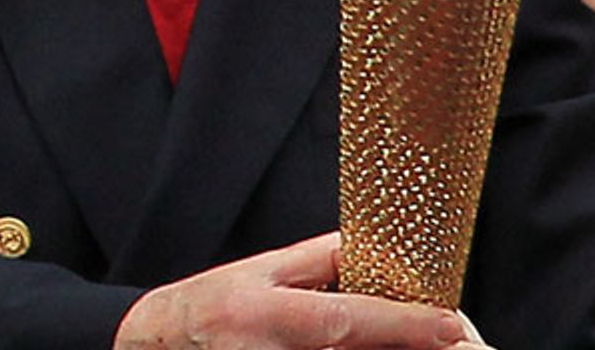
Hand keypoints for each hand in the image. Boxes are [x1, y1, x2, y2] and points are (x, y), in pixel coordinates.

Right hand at [113, 232, 465, 349]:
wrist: (149, 347)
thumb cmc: (207, 305)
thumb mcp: (260, 270)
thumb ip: (319, 261)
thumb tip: (376, 253)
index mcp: (262, 313)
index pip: (346, 319)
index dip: (401, 325)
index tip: (445, 325)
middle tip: (439, 341)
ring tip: (406, 344)